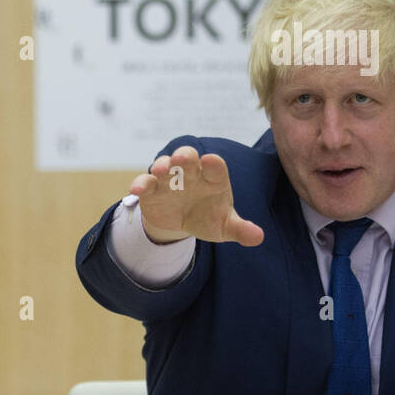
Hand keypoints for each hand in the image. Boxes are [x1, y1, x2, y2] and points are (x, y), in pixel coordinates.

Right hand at [129, 146, 263, 246]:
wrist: (182, 223)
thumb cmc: (209, 218)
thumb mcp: (225, 227)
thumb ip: (240, 229)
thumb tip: (258, 238)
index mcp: (213, 179)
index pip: (215, 167)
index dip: (213, 164)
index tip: (211, 162)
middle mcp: (190, 174)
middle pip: (188, 158)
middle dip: (185, 156)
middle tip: (183, 159)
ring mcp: (169, 179)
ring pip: (164, 164)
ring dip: (162, 165)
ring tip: (161, 170)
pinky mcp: (151, 190)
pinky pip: (144, 182)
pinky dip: (140, 183)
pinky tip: (136, 190)